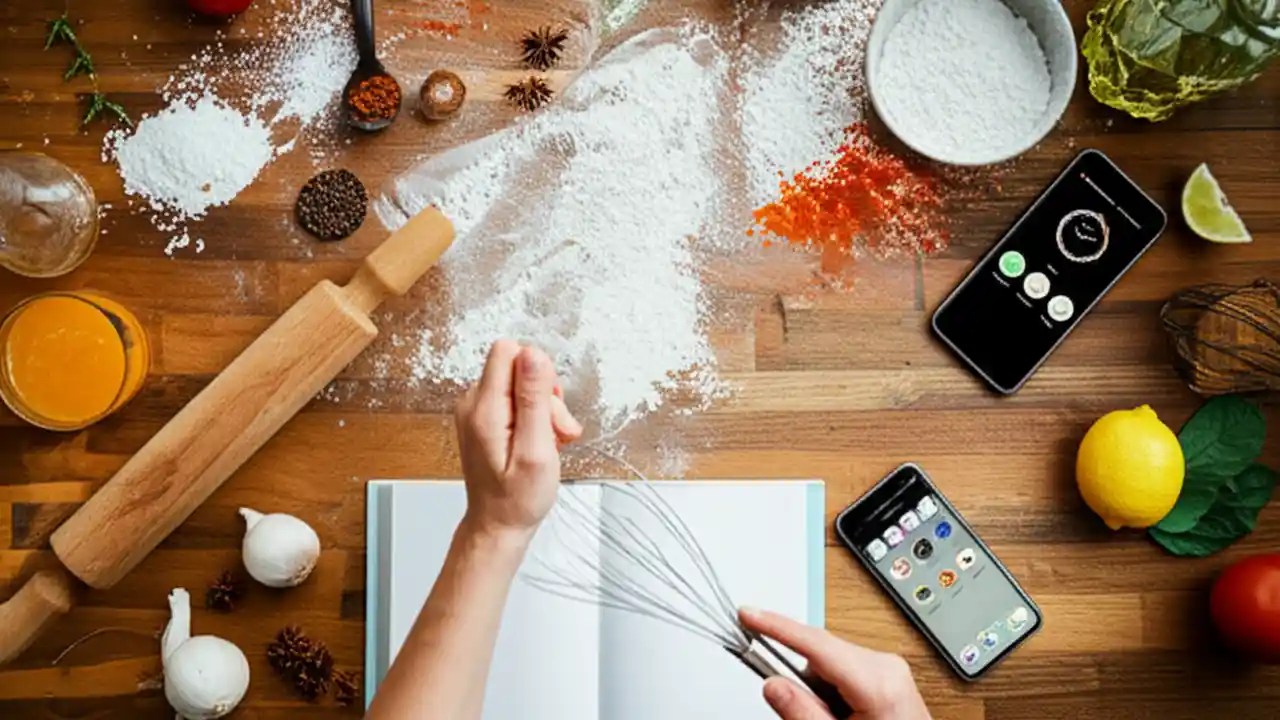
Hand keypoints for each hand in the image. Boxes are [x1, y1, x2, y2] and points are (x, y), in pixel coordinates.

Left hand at [455, 341, 582, 541]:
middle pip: (518, 367)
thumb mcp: (536, 450)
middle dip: (546, 395)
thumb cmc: (518, 498)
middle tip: (555, 432)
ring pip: (521, 383)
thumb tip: (533, 354)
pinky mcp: (484, 417)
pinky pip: (514, 399)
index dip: (538, 371)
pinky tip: (539, 441)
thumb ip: (534, 399)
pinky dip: (533, 417)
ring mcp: (477, 410)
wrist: (498, 524)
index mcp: (485, 408)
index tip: (548, 405)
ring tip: (550, 441)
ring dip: (544, 409)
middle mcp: (474, 403)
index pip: (509, 350)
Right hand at [739, 608, 929, 719]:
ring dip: (819, 688)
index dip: (776, 627)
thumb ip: (802, 713)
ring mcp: (890, 668)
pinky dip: (832, 689)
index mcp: (878, 682)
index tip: (748, 614)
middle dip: (802, 680)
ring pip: (829, 663)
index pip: (815, 643)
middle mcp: (886, 665)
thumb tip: (773, 684)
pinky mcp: (888, 674)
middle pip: (820, 654)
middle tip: (801, 714)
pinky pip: (844, 670)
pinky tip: (840, 715)